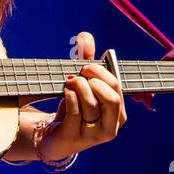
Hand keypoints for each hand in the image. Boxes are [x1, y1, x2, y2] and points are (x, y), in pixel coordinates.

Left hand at [39, 31, 126, 160]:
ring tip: (69, 81)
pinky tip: (66, 91)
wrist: (55, 137)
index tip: (85, 66)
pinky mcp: (74, 138)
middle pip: (111, 97)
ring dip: (78, 86)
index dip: (101, 71)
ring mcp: (93, 135)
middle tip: (79, 72)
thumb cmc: (74, 109)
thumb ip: (86, 60)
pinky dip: (70, 96)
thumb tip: (85, 35)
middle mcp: (110, 127)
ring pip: (92, 104)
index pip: (116, 86)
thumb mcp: (83, 85)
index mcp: (118, 113)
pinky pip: (76, 112)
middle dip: (94, 79)